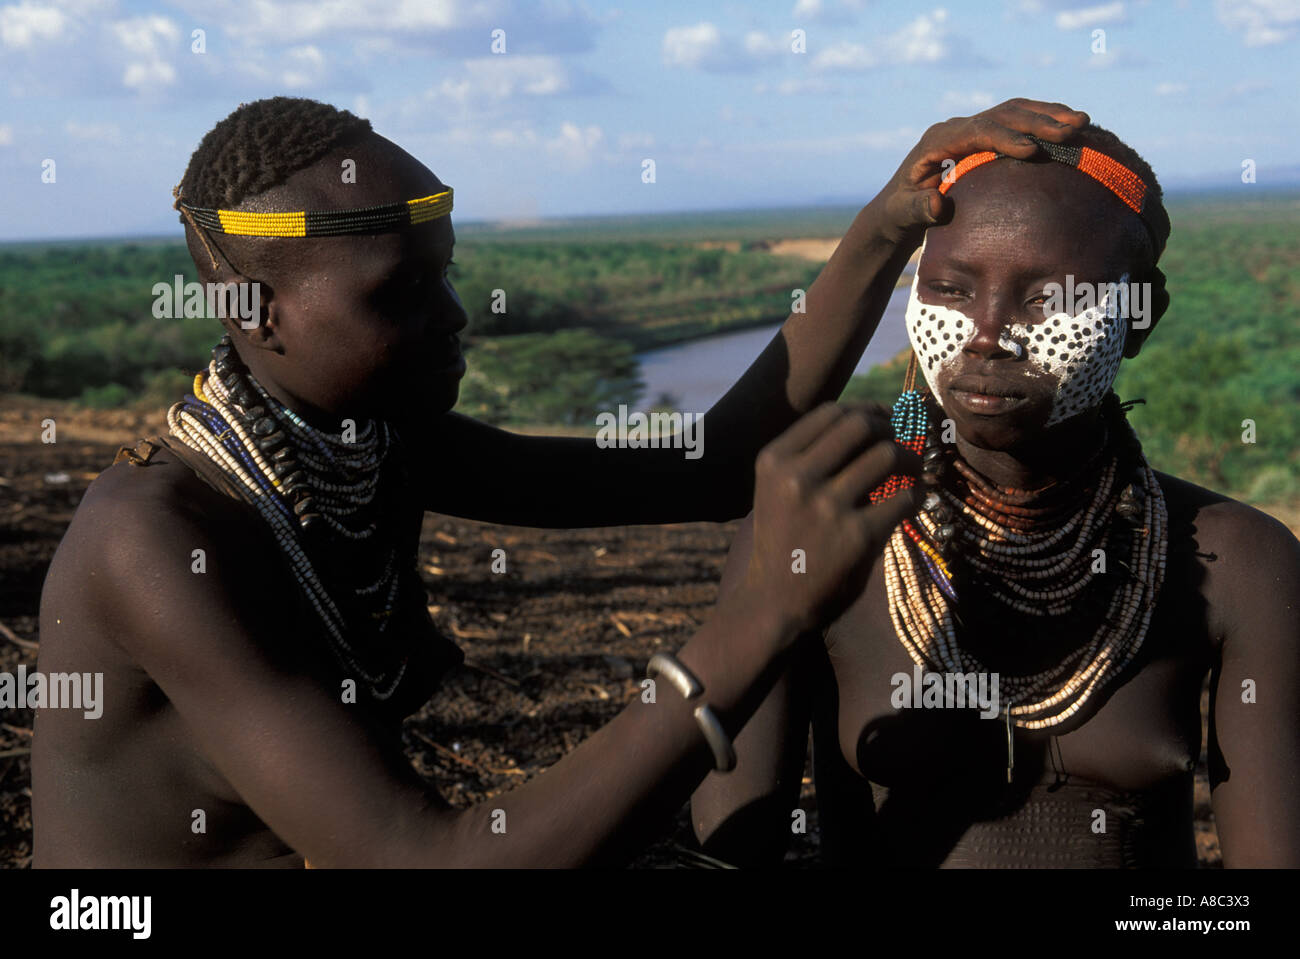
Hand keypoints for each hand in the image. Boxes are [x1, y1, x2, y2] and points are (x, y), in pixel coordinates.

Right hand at [733, 403, 921, 638]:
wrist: (772, 604)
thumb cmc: (783, 541)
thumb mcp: (777, 490)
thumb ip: (811, 456)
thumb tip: (875, 418)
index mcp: (773, 460)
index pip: (831, 412)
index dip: (866, 410)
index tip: (884, 420)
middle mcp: (795, 477)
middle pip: (861, 425)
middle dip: (889, 428)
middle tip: (902, 444)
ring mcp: (825, 507)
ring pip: (887, 455)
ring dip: (911, 459)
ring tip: (914, 470)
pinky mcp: (856, 537)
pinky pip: (905, 498)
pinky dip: (917, 496)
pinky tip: (915, 501)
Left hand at [874, 98, 1089, 244]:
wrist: (898, 208)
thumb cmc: (899, 213)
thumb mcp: (902, 214)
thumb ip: (916, 209)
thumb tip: (937, 204)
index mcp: (938, 141)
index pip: (977, 131)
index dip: (1005, 138)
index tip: (1033, 150)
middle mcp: (957, 127)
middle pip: (1002, 115)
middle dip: (1038, 121)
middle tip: (1073, 130)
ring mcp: (972, 129)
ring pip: (1015, 112)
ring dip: (1049, 115)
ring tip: (1082, 122)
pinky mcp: (984, 137)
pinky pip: (1018, 122)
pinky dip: (1045, 122)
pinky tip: (1071, 128)